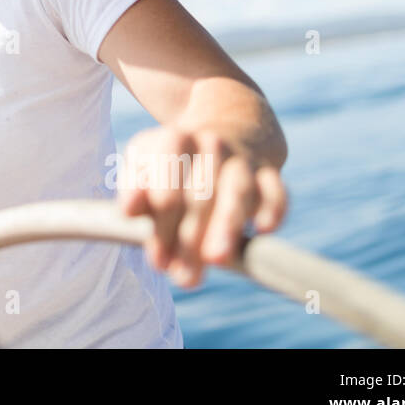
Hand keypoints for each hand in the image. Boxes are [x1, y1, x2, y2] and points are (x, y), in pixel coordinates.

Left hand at [116, 125, 286, 288]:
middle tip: (184, 277)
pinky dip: (273, 209)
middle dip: (190, 239)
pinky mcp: (269, 173)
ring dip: (227, 226)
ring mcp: (243, 158)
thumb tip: (128, 211)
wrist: (225, 126)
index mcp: (174, 140)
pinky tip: (261, 230)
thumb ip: (133, 189)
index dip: (161, 228)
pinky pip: (276, 191)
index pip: (165, 190)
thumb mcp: (145, 164)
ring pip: (238, 191)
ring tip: (217, 259)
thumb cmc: (173, 160)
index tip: (158, 261)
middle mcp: (211, 145)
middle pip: (200, 197)